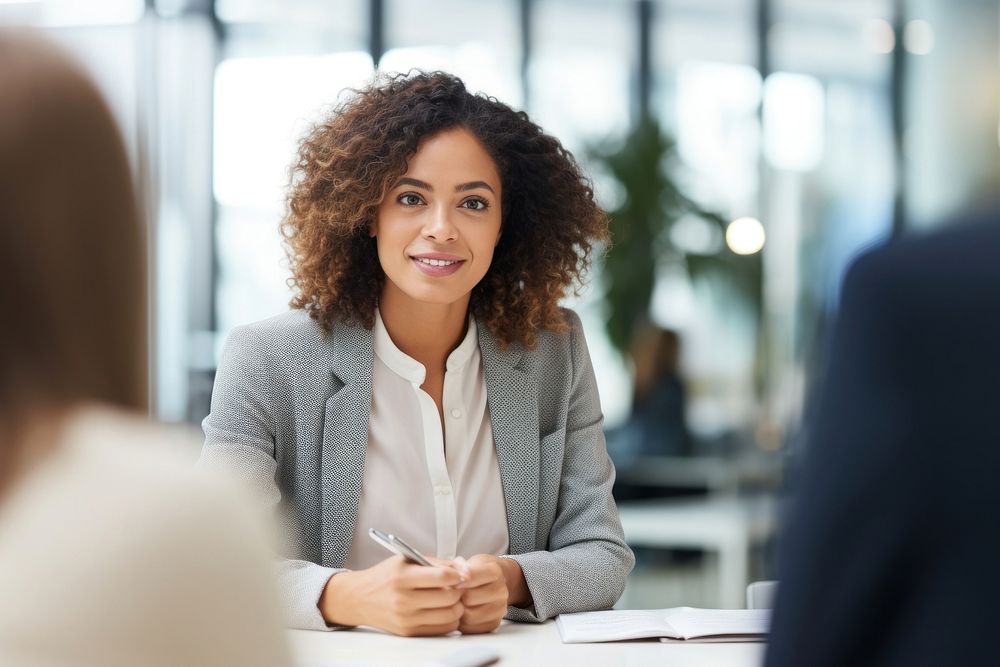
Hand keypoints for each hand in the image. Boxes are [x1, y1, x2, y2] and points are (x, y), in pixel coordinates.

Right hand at [318, 555, 465, 635]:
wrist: (360, 598)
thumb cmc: (385, 576)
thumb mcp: (406, 560)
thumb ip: (435, 562)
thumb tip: (462, 566)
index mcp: (403, 577)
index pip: (442, 577)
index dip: (458, 574)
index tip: (460, 574)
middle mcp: (403, 599)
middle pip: (449, 597)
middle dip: (459, 590)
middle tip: (459, 586)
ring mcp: (406, 618)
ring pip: (449, 615)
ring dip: (457, 606)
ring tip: (453, 598)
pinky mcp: (408, 632)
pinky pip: (441, 629)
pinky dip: (450, 620)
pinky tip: (444, 610)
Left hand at [454, 554, 508, 633]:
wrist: (493, 582)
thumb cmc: (475, 572)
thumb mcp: (467, 562)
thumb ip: (457, 567)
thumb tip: (446, 574)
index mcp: (495, 572)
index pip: (470, 577)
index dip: (456, 580)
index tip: (450, 580)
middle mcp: (501, 590)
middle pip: (469, 598)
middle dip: (455, 596)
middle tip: (450, 593)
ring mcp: (499, 608)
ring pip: (469, 616)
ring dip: (458, 611)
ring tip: (455, 603)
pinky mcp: (493, 624)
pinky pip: (471, 629)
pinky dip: (462, 623)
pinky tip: (462, 613)